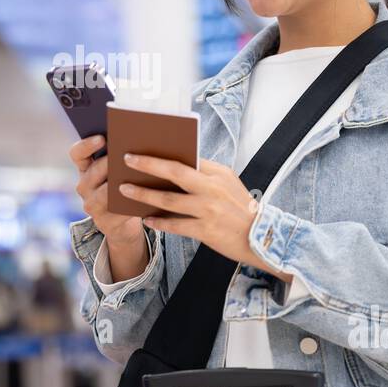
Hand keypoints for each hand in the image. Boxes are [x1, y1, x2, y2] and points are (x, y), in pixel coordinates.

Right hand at [69, 135, 143, 245]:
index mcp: (85, 168)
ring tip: (137, 175)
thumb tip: (142, 137)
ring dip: (120, 184)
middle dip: (110, 162)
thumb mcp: (118, 171)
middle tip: (127, 155)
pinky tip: (146, 197)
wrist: (125, 223)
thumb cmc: (125, 187)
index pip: (77, 153)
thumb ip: (122, 156)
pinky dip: (131, 203)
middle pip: (94, 171)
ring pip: (105, 192)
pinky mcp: (104, 221)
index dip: (87, 145)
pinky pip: (117, 211)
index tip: (102, 138)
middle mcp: (84, 186)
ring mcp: (91, 205)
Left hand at [119, 153, 291, 282]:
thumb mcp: (228, 183)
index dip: (162, 153)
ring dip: (144, 195)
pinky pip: (175, 225)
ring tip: (125, 191)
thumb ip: (205, 174)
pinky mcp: (206, 231)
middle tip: (126, 160)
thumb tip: (176, 165)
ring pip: (169, 200)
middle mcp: (212, 188)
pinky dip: (159, 222)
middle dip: (148, 165)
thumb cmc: (241, 209)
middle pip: (174, 172)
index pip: (186, 157)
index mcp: (218, 173)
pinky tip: (146, 219)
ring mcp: (208, 210)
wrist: (262, 237)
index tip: (143, 149)